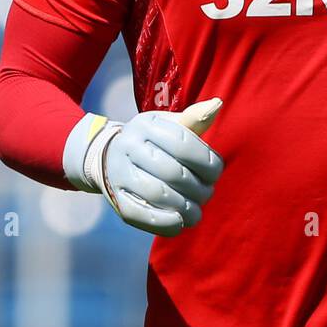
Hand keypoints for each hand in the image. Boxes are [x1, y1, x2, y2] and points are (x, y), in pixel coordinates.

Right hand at [85, 97, 224, 236]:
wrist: (109, 157)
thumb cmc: (152, 141)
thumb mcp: (169, 125)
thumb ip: (193, 120)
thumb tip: (217, 104)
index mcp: (146, 124)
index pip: (184, 144)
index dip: (206, 162)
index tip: (216, 172)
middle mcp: (129, 146)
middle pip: (173, 172)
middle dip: (198, 188)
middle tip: (207, 193)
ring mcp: (119, 173)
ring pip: (158, 194)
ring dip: (185, 207)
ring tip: (197, 211)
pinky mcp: (116, 198)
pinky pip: (140, 214)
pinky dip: (164, 222)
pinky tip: (179, 222)